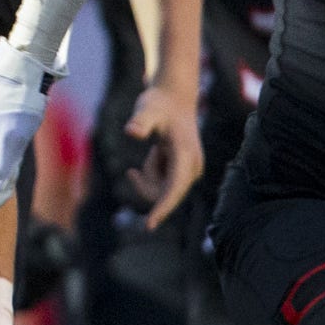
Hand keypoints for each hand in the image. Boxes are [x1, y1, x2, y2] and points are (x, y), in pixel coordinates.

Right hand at [0, 40, 55, 208]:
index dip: (5, 169)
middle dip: (4, 158)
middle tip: (15, 133)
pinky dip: (4, 138)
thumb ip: (1, 175)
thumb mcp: (12, 142)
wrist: (24, 67)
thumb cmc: (18, 102)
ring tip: (13, 125)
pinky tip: (10, 121)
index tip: (14, 146)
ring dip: (6, 148)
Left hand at [120, 84, 202, 229]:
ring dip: (149, 176)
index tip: (149, 225)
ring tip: (154, 151)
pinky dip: (152, 173)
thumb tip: (131, 131)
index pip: (174, 189)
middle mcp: (192, 167)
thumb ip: (140, 120)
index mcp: (185, 155)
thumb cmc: (159, 103)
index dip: (162, 208)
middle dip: (146, 186)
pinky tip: (157, 154)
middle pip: (164, 194)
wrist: (175, 99)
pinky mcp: (185, 174)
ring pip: (162, 191)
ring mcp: (190, 172)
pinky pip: (162, 186)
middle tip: (133, 171)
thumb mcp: (147, 109)